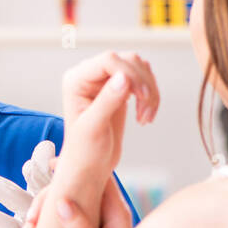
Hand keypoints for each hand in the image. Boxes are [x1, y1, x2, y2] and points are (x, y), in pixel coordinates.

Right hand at [19, 174, 132, 227]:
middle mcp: (105, 215)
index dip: (76, 167)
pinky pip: (60, 225)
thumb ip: (80, 227)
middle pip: (74, 192)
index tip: (52, 164)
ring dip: (42, 218)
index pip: (97, 177)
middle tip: (30, 221)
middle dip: (47, 201)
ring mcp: (94, 227)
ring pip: (64, 209)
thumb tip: (62, 201)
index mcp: (115, 213)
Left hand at [60, 51, 158, 179]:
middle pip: (128, 61)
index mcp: (76, 80)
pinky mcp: (120, 89)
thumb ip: (107, 101)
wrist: (90, 166)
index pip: (108, 60)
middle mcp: (90, 75)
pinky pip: (144, 80)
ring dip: (149, 91)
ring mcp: (106, 81)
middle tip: (145, 113)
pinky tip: (145, 116)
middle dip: (142, 84)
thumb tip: (124, 77)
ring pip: (139, 68)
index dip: (130, 73)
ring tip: (145, 118)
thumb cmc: (84, 151)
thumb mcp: (93, 128)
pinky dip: (151, 96)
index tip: (141, 96)